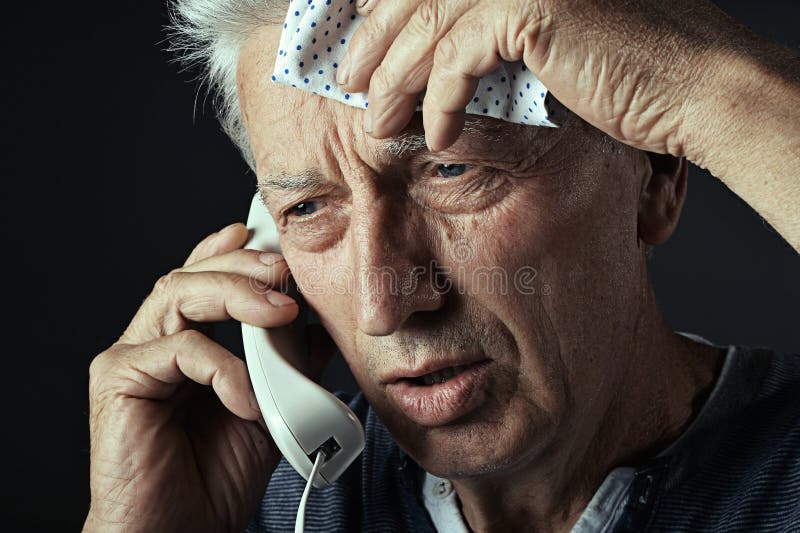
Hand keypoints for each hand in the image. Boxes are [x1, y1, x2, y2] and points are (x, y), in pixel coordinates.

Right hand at [85, 223, 302, 531]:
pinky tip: (248, 399)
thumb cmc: (216, 476)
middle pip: (191, 275)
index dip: (233, 253)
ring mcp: (132, 357)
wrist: (181, 532)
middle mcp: (152, 340)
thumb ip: (289, 362)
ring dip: (236, 295)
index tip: (271, 241)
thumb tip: (320, 322)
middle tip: (286, 272)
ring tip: (281, 313)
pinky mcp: (119, 380)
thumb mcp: (271, 407)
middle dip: (244, 266)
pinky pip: (178, 349)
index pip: (204, 278)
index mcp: (183, 342)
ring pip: (178, 294)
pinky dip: (223, 367)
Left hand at [339, 0, 734, 155]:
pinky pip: (458, 56)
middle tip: (351, 85)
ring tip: (377, 122)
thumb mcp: (543, 43)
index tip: (362, 50)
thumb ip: (492, 33)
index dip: (385, 12)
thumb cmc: (622, 71)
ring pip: (427, 25)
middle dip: (375, 43)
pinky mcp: (532, 6)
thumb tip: (433, 54)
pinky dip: (438, 99)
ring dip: (394, 80)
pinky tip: (434, 134)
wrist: (690, 87)